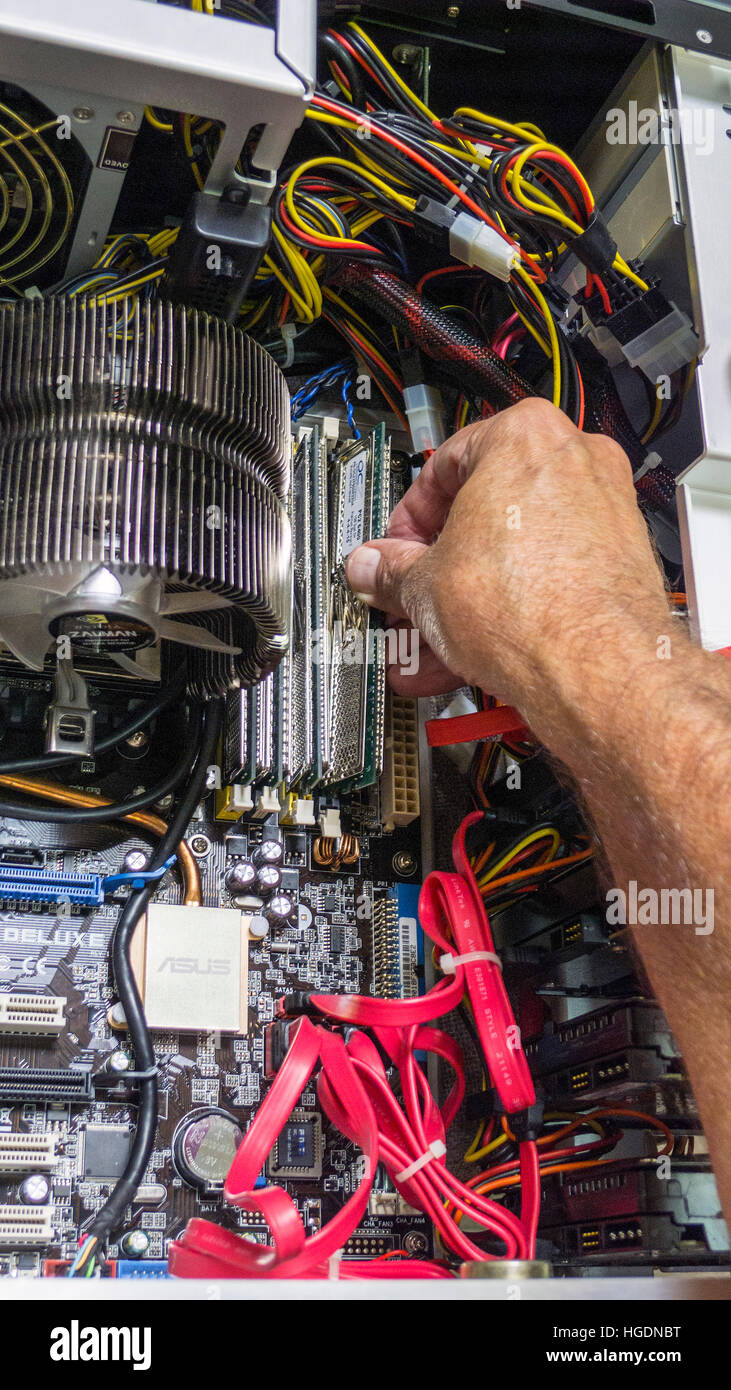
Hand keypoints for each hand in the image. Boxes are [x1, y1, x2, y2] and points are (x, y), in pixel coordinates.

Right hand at [345, 399, 671, 716]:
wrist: (598, 668)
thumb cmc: (531, 608)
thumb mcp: (427, 585)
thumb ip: (392, 570)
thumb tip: (374, 568)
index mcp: (524, 436)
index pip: (444, 464)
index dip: (408, 518)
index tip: (395, 550)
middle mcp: (574, 462)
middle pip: (483, 516)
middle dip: (438, 569)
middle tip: (412, 596)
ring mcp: (604, 512)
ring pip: (514, 555)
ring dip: (466, 601)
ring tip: (431, 642)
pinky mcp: (618, 563)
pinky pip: (547, 579)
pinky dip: (509, 610)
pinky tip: (469, 653)